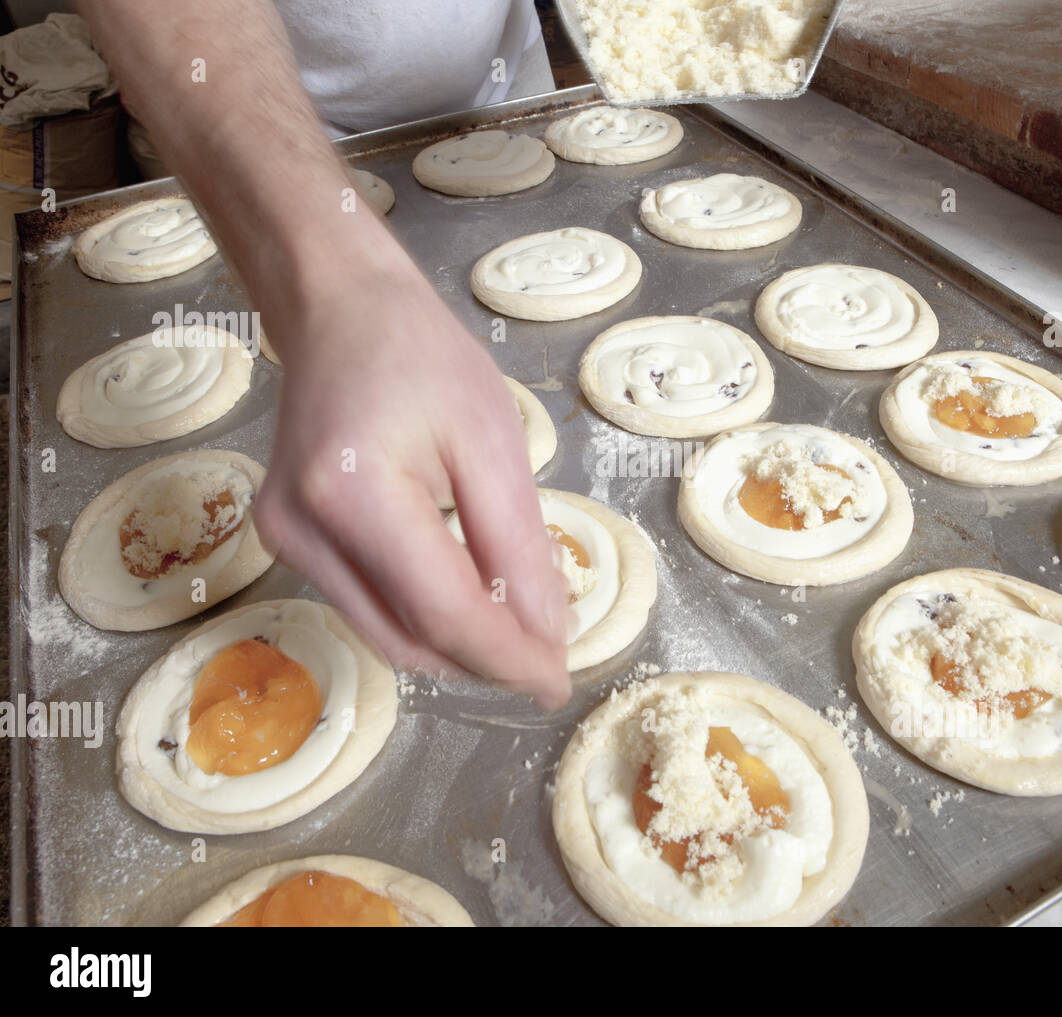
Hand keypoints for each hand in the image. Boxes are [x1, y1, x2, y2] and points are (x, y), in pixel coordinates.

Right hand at [252, 239, 571, 708]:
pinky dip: (421, 618)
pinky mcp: (281, 541)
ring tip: (515, 627)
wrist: (338, 310)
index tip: (559, 682)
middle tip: (548, 657)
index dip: (507, 658)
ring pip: (385, 635)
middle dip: (485, 661)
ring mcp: (281, 540)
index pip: (443, 613)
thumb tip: (545, 634)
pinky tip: (464, 598)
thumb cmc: (422, 357)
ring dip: (455, 647)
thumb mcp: (493, 438)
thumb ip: (517, 544)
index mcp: (355, 492)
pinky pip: (365, 607)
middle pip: (409, 639)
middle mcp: (301, 529)